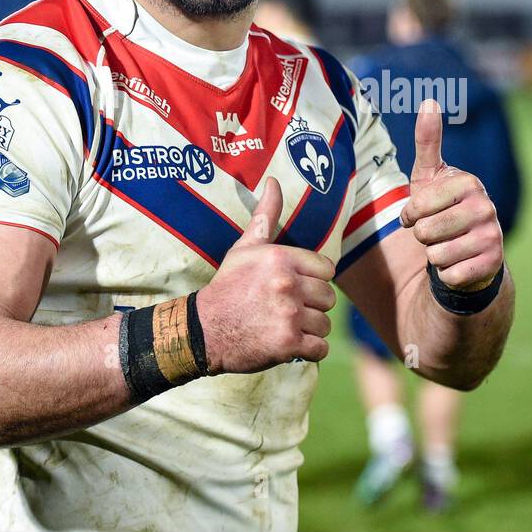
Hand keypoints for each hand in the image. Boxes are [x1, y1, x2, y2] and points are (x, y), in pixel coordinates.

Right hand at [198, 176, 335, 373]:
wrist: (203, 331)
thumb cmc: (227, 287)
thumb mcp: (244, 248)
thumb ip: (265, 216)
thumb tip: (273, 181)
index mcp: (281, 259)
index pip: (327, 269)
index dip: (313, 280)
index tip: (293, 287)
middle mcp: (288, 285)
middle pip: (328, 297)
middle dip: (312, 305)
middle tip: (286, 309)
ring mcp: (289, 315)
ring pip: (325, 324)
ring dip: (309, 329)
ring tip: (285, 326)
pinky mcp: (289, 344)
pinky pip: (320, 348)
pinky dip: (308, 350)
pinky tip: (290, 344)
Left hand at [399, 99, 503, 291]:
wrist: (470, 252)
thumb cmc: (442, 209)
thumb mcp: (430, 175)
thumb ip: (428, 140)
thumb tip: (430, 100)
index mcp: (469, 183)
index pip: (419, 205)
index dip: (411, 214)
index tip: (419, 213)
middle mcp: (486, 207)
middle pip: (426, 232)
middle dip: (423, 237)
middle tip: (435, 232)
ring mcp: (493, 237)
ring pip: (436, 255)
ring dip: (434, 256)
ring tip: (447, 246)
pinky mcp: (493, 265)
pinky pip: (449, 275)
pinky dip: (446, 274)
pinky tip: (458, 264)